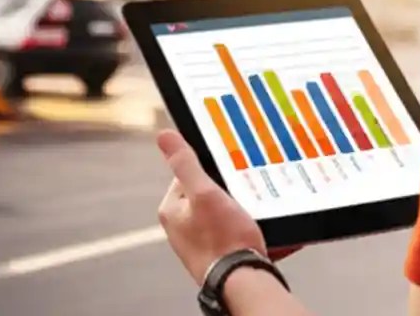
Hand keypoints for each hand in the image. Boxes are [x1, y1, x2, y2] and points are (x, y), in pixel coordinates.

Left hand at [157, 130, 267, 283]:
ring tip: (252, 216)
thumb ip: (185, 163)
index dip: (213, 170)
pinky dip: (245, 228)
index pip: (189, 173)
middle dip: (230, 192)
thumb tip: (164, 136)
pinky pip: (233, 231)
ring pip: (224, 212)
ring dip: (241, 211)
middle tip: (245, 196)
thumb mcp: (205, 192)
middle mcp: (181, 227)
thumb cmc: (224, 240)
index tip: (230, 175)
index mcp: (172, 210)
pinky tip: (256, 231)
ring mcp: (199, 242)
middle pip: (209, 193)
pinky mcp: (217, 253)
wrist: (243, 282)